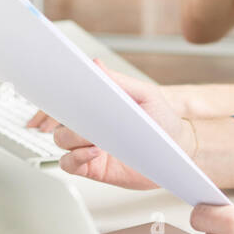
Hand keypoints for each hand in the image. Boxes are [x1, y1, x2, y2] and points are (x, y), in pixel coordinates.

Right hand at [51, 59, 194, 190]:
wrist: (177, 150)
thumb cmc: (163, 121)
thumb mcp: (145, 95)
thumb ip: (119, 82)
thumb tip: (96, 65)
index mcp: (98, 104)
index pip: (68, 97)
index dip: (56, 94)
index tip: (57, 92)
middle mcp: (90, 124)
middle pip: (58, 118)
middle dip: (59, 115)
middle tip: (76, 114)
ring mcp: (89, 145)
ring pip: (61, 140)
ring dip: (72, 136)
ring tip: (94, 136)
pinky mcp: (93, 167)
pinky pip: (69, 164)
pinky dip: (75, 158)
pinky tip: (93, 151)